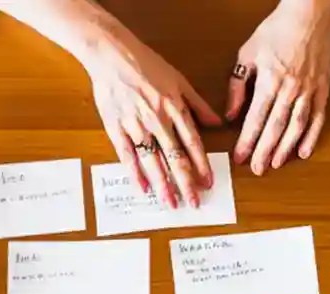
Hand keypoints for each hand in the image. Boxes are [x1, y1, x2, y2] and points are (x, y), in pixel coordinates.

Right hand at [85, 30, 222, 207]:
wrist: (112, 54)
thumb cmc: (146, 64)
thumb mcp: (179, 80)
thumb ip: (198, 104)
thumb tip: (217, 124)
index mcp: (174, 108)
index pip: (192, 143)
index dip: (201, 165)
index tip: (208, 183)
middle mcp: (158, 120)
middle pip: (175, 157)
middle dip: (186, 182)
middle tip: (193, 203)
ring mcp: (136, 125)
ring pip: (153, 160)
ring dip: (163, 184)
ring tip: (171, 203)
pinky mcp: (116, 127)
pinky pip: (127, 155)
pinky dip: (135, 173)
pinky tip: (143, 189)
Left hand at [229, 0, 329, 174]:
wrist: (309, 15)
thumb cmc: (276, 31)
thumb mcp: (247, 54)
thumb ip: (237, 86)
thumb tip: (231, 114)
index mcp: (269, 81)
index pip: (255, 119)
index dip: (246, 141)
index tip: (239, 157)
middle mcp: (290, 89)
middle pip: (275, 128)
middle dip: (264, 152)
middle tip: (257, 170)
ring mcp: (309, 91)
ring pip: (297, 127)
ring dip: (286, 148)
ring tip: (277, 164)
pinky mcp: (323, 89)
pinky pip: (318, 118)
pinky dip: (312, 136)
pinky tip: (304, 151)